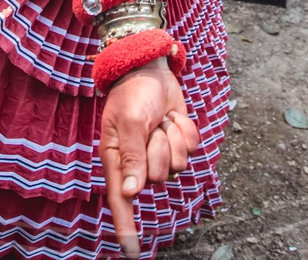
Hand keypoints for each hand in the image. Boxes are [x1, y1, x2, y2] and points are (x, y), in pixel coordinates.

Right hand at [100, 58, 198, 259]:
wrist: (150, 66)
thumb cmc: (132, 92)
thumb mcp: (129, 121)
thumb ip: (130, 156)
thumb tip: (130, 192)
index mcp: (116, 160)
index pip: (120, 202)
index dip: (126, 229)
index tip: (132, 254)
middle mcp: (138, 163)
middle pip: (158, 178)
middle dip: (160, 148)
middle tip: (152, 126)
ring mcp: (159, 153)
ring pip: (178, 165)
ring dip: (174, 137)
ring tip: (162, 119)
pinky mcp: (178, 143)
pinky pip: (191, 148)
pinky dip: (186, 130)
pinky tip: (174, 116)